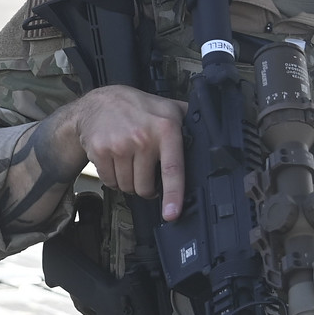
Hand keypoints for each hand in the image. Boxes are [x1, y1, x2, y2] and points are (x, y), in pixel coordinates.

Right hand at [64, 85, 186, 220]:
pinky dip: (113, 179)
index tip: (172, 213)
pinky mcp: (100, 151)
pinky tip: (116, 162)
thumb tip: (214, 141)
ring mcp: (119, 145)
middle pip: (145, 187)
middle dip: (147, 188)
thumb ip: (189, 123)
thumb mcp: (168, 108)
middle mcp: (142, 137)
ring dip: (129, 183)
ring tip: (130, 163)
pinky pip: (109, 182)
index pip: (172, 168)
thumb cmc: (138, 108)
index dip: (174, 194)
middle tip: (146, 173)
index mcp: (165, 128)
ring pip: (127, 187)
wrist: (99, 101)